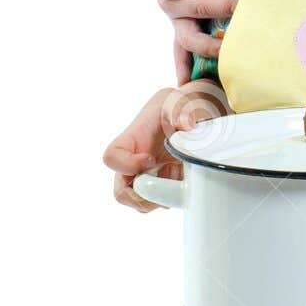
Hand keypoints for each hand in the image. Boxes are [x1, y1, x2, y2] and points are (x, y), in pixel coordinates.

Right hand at [103, 82, 226, 211]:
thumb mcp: (180, 101)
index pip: (112, 158)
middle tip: (172, 174)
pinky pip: (161, 203)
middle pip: (122, 192)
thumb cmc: (178, 106)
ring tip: (181, 173)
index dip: (127, 164)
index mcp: (131, 140)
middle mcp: (133, 163)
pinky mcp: (162, 187)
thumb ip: (182, 110)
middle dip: (146, 194)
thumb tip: (186, 123)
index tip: (151, 159)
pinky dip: (175, 198)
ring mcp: (146, 177)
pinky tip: (187, 180)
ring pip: (142, 203)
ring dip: (163, 197)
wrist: (193, 116)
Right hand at [155, 0, 245, 80]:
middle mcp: (168, 0)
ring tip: (234, 54)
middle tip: (251, 6)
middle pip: (200, 10)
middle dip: (227, 8)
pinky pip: (183, 49)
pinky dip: (188, 67)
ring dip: (213, 47)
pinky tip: (194, 88)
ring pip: (192, 38)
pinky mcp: (185, 22)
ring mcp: (177, 15)